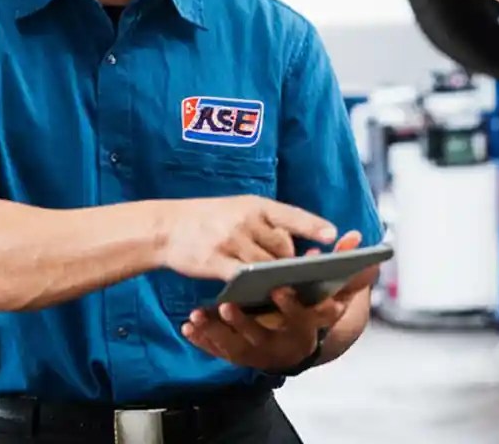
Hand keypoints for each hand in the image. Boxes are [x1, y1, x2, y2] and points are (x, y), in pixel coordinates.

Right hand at [158, 195, 337, 280]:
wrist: (165, 227)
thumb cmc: (206, 219)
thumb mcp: (236, 209)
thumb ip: (264, 224)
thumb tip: (292, 247)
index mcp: (253, 204)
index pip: (290, 214)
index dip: (312, 225)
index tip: (333, 234)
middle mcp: (244, 220)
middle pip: (282, 246)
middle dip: (293, 262)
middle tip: (305, 276)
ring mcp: (230, 240)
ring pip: (267, 265)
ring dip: (278, 278)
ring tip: (286, 287)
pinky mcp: (216, 261)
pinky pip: (243, 278)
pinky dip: (255, 287)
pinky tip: (260, 293)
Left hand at [181, 231, 377, 371]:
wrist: (291, 344)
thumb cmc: (311, 310)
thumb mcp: (333, 293)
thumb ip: (346, 267)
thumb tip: (356, 238)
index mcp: (307, 327)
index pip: (301, 318)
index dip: (291, 305)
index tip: (278, 288)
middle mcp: (282, 345)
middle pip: (263, 336)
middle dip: (245, 322)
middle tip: (228, 303)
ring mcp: (258, 354)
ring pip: (236, 346)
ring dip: (218, 331)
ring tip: (200, 313)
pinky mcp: (237, 358)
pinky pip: (217, 351)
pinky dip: (203, 339)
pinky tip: (187, 326)